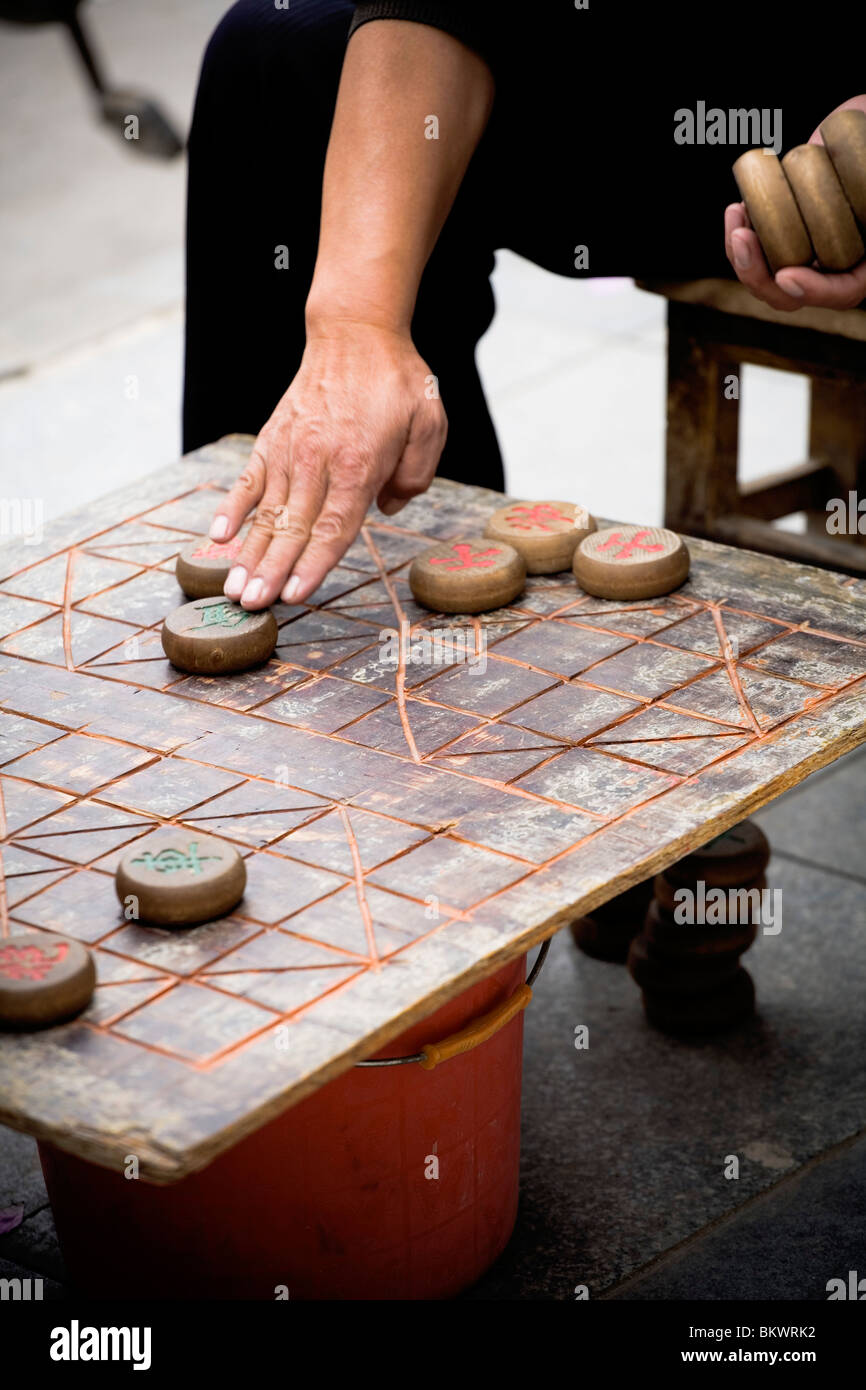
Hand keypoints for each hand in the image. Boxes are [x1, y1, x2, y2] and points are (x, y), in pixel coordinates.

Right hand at [209, 322, 446, 607]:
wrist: (356, 333)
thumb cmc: (397, 382)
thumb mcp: (429, 425)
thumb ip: (415, 474)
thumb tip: (387, 509)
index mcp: (358, 463)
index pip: (334, 527)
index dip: (313, 565)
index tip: (295, 595)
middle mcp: (318, 459)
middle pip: (294, 528)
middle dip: (271, 571)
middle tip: (252, 605)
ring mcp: (290, 448)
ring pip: (267, 511)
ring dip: (249, 553)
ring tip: (233, 588)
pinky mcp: (272, 438)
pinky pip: (248, 479)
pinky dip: (232, 509)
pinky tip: (218, 537)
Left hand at [725, 201, 865, 310]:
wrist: (864, 128)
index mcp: (865, 264)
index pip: (841, 293)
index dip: (813, 291)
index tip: (787, 275)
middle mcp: (835, 267)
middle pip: (791, 296)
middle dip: (759, 276)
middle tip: (742, 239)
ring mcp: (807, 254)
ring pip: (766, 279)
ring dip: (741, 256)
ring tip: (735, 215)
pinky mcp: (786, 235)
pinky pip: (758, 251)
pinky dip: (743, 234)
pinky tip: (738, 209)